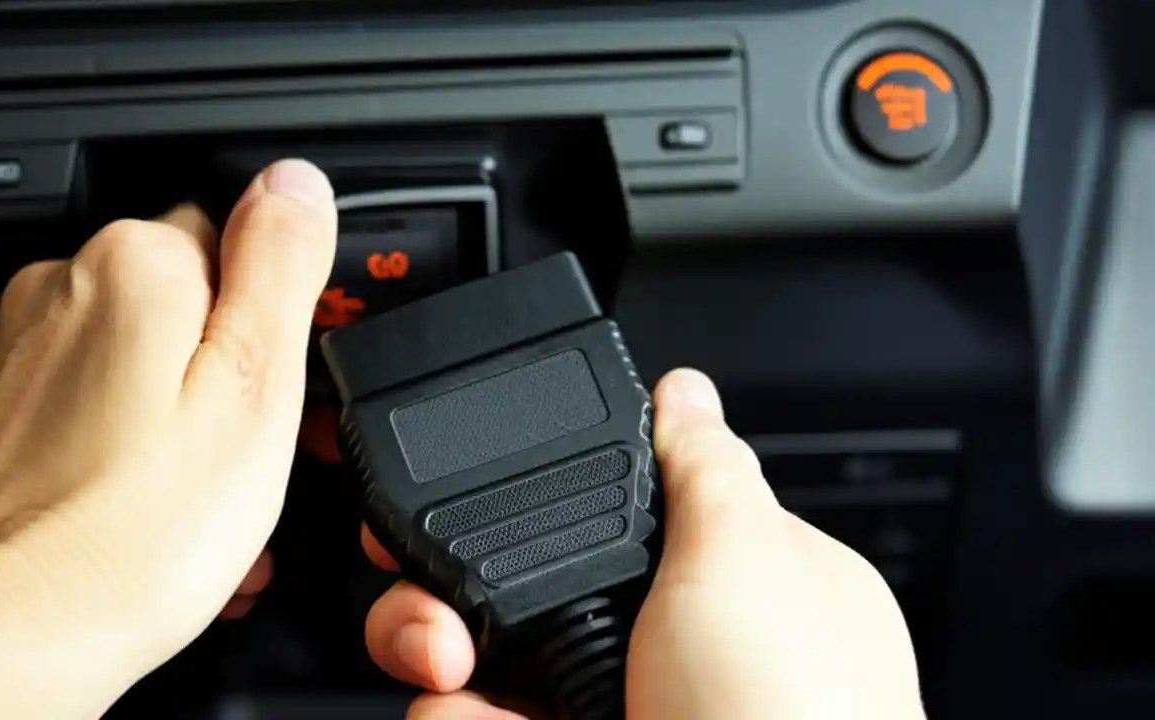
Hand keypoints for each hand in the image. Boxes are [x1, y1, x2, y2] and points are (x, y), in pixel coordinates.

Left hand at [0, 160, 335, 717]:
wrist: (9, 634)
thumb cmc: (139, 528)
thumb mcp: (257, 384)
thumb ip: (281, 265)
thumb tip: (296, 181)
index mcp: (136, 265)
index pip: (239, 241)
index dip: (274, 324)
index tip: (278, 390)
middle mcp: (61, 289)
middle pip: (186, 306)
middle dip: (225, 374)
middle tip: (244, 458)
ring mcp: (18, 354)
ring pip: (138, 365)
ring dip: (182, 420)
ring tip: (200, 505)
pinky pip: (89, 411)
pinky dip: (127, 452)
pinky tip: (148, 513)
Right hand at [360, 369, 925, 719]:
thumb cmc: (795, 718)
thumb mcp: (747, 561)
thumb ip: (701, 468)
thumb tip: (685, 391)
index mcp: (721, 576)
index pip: (603, 507)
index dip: (525, 494)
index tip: (456, 493)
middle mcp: (660, 644)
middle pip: (521, 583)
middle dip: (455, 584)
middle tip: (437, 600)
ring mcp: (612, 711)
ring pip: (479, 660)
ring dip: (441, 656)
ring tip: (450, 666)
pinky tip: (475, 717)